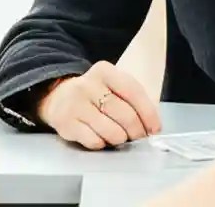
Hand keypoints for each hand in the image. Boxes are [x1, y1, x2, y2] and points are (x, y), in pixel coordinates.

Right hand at [37, 61, 161, 148]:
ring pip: (112, 131)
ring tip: (120, 136)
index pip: (133, 92)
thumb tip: (152, 126)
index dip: (148, 113)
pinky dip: (103, 143)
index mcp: (104, 71)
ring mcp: (75, 104)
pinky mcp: (66, 123)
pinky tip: (102, 137)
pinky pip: (95, 141)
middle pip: (125, 115)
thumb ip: (133, 98)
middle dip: (137, 131)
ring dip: (121, 139)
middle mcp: (88, 85)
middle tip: (138, 136)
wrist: (59, 97)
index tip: (155, 128)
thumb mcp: (113, 85)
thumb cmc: (96, 94)